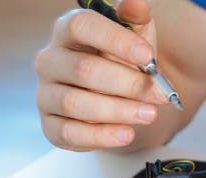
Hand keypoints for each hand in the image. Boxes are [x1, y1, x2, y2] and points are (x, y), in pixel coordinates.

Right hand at [35, 0, 166, 150]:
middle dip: (128, 84)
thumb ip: (136, 18)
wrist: (119, 98)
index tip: (148, 56)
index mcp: (68, 30)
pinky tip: (126, 134)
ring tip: (149, 114)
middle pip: (84, 70)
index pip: (83, 26)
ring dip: (118, 111)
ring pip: (76, 103)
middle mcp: (50, 60)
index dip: (116, 41)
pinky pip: (69, 133)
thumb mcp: (136, 37)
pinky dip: (101, 136)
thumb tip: (137, 1)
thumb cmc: (124, 62)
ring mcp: (46, 94)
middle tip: (160, 95)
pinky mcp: (50, 125)